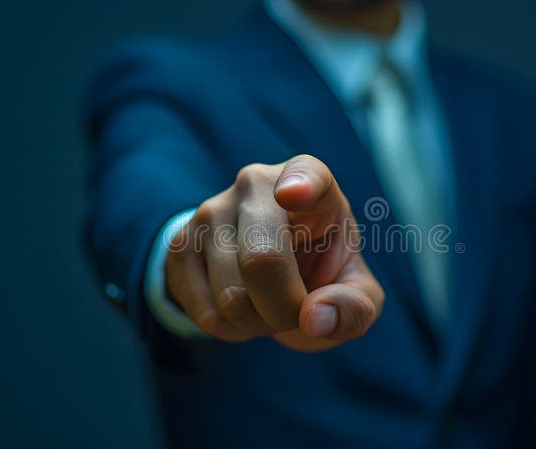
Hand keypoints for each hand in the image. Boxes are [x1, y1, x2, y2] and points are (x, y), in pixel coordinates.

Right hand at [165, 155, 383, 351]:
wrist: (266, 270)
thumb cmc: (320, 270)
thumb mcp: (355, 291)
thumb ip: (354, 308)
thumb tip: (315, 318)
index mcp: (312, 181)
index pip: (307, 175)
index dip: (301, 185)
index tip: (294, 194)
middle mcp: (256, 185)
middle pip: (264, 261)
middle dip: (285, 310)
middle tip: (296, 313)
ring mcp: (211, 210)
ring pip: (231, 296)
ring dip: (259, 324)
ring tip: (269, 307)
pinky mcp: (180, 243)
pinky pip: (206, 312)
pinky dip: (232, 330)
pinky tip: (242, 311)